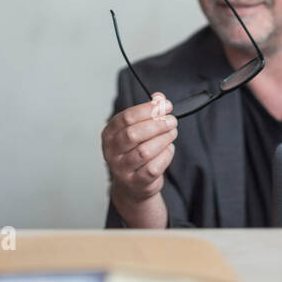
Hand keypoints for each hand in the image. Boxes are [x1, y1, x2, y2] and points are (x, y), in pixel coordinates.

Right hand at [102, 93, 177, 208]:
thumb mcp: (137, 129)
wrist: (133, 184)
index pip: (127, 117)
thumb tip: (159, 97)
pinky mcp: (135, 182)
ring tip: (172, 133)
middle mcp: (111, 151)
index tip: (165, 105)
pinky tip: (168, 149)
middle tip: (171, 121)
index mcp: (109, 134)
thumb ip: (148, 112)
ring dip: (163, 139)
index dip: (148, 109)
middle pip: (134, 134)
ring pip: (144, 151)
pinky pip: (153, 167)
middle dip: (157, 125)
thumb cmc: (134, 151)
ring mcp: (122, 169)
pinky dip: (165, 156)